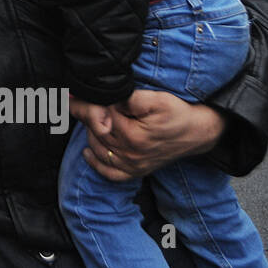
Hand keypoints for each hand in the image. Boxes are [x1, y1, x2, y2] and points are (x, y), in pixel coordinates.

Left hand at [70, 90, 226, 181]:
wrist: (198, 132)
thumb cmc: (177, 114)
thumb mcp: (155, 99)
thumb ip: (127, 98)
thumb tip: (105, 99)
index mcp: (131, 136)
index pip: (96, 117)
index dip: (82, 104)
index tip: (69, 95)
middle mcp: (129, 154)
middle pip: (95, 132)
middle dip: (84, 115)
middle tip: (76, 101)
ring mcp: (132, 165)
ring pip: (98, 149)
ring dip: (89, 132)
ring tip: (89, 116)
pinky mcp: (136, 171)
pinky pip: (110, 172)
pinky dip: (96, 163)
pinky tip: (88, 151)